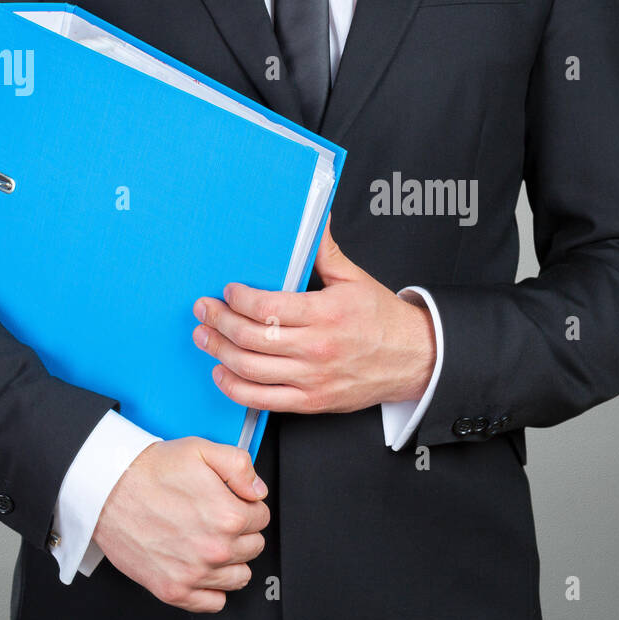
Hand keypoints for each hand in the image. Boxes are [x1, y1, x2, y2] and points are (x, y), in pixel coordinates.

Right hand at [91, 437, 268, 612]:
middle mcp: (214, 549)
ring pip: (240, 576)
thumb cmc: (149, 472)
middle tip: (218, 519)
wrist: (107, 491)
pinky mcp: (173, 589)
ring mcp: (194, 573)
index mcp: (227, 516)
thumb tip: (258, 489)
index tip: (233, 502)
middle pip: (254, 546)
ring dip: (232, 560)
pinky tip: (204, 568)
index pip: (262, 517)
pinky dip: (214, 589)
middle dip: (242, 531)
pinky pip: (214, 602)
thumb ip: (240, 466)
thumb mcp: (202, 450)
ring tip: (211, 542)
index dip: (248, 506)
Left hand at [191, 224, 435, 413]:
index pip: (267, 307)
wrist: (413, 359)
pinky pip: (262, 400)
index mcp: (326, 314)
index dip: (239, 299)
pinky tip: (222, 373)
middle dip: (219, 321)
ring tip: (205, 337)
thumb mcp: (354, 278)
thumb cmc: (383, 320)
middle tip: (204, 309)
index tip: (228, 291)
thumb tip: (312, 217)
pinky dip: (235, 388)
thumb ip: (324, 250)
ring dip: (219, 352)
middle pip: (251, 338)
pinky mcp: (311, 402)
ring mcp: (312, 379)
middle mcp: (317, 349)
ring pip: (250, 369)